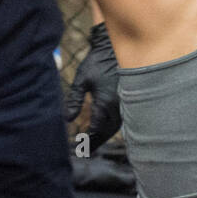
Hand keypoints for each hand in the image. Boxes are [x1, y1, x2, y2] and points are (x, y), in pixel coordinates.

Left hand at [64, 23, 120, 150]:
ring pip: (117, 126)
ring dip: (105, 135)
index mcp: (106, 102)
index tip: (81, 146)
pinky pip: (123, 118)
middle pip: (108, 131)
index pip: (97, 128)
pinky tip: (106, 128)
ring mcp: (126, 102)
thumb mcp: (82, 80)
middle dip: (97, 141)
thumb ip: (75, 100)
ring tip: (94, 142)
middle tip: (87, 150)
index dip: (89, 139)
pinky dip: (113, 126)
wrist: (114, 47)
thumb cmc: (96, 62)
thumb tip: (67, 119)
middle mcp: (119, 105)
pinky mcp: (129, 98)